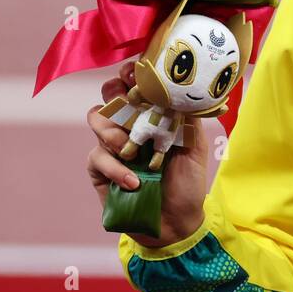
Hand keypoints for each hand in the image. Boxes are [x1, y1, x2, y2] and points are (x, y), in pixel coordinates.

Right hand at [87, 60, 209, 247]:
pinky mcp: (100, 170)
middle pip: (110, 95)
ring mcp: (111, 146)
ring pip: (96, 119)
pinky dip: (116, 168)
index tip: (137, 69)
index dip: (133, 74)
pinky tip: (134, 181)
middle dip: (114, 90)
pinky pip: (97, 157)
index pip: (137, 87)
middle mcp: (128, 126)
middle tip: (127, 97)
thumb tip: (185, 90)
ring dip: (112, 130)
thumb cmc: (187, 183)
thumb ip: (188, 119)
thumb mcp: (195, 147)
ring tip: (130, 149)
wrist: (177, 222)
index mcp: (151, 116)